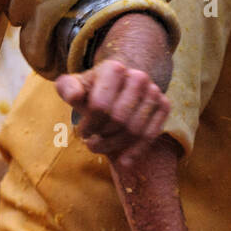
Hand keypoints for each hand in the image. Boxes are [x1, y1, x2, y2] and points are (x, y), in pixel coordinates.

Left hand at [54, 59, 169, 168]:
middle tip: (91, 143)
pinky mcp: (164, 104)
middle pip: (119, 119)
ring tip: (101, 147)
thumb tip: (74, 96)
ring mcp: (153, 90)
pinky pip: (152, 134)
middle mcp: (138, 76)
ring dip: (115, 145)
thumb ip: (67, 88)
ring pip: (135, 129)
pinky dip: (137, 151)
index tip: (82, 132)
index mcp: (114, 68)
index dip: (89, 125)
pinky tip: (124, 161)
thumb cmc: (92, 91)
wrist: (118, 88)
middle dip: (102, 137)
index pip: (100, 106)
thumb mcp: (74, 86)